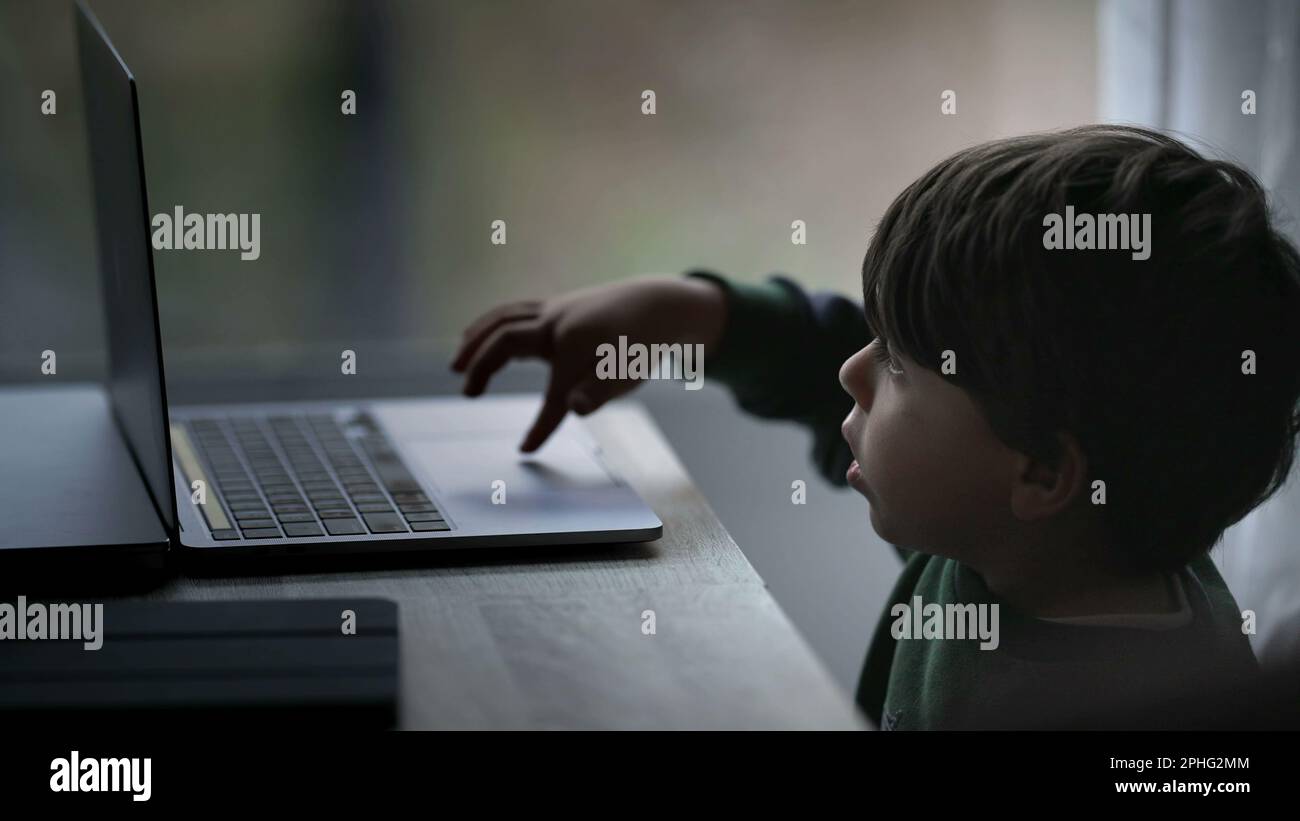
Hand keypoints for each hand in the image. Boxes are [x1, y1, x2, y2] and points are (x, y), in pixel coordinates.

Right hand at [452, 275, 726, 451]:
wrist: (657, 305)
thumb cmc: (640, 344)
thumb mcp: (626, 374)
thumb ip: (598, 392)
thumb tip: (575, 409)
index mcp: (575, 343)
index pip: (552, 394)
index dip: (540, 426)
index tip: (526, 450)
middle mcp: (556, 321)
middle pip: (506, 338)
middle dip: (481, 364)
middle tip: (467, 393)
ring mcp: (553, 310)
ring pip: (503, 319)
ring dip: (476, 340)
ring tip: (458, 363)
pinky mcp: (553, 307)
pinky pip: (512, 313)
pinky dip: (490, 327)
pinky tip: (481, 340)